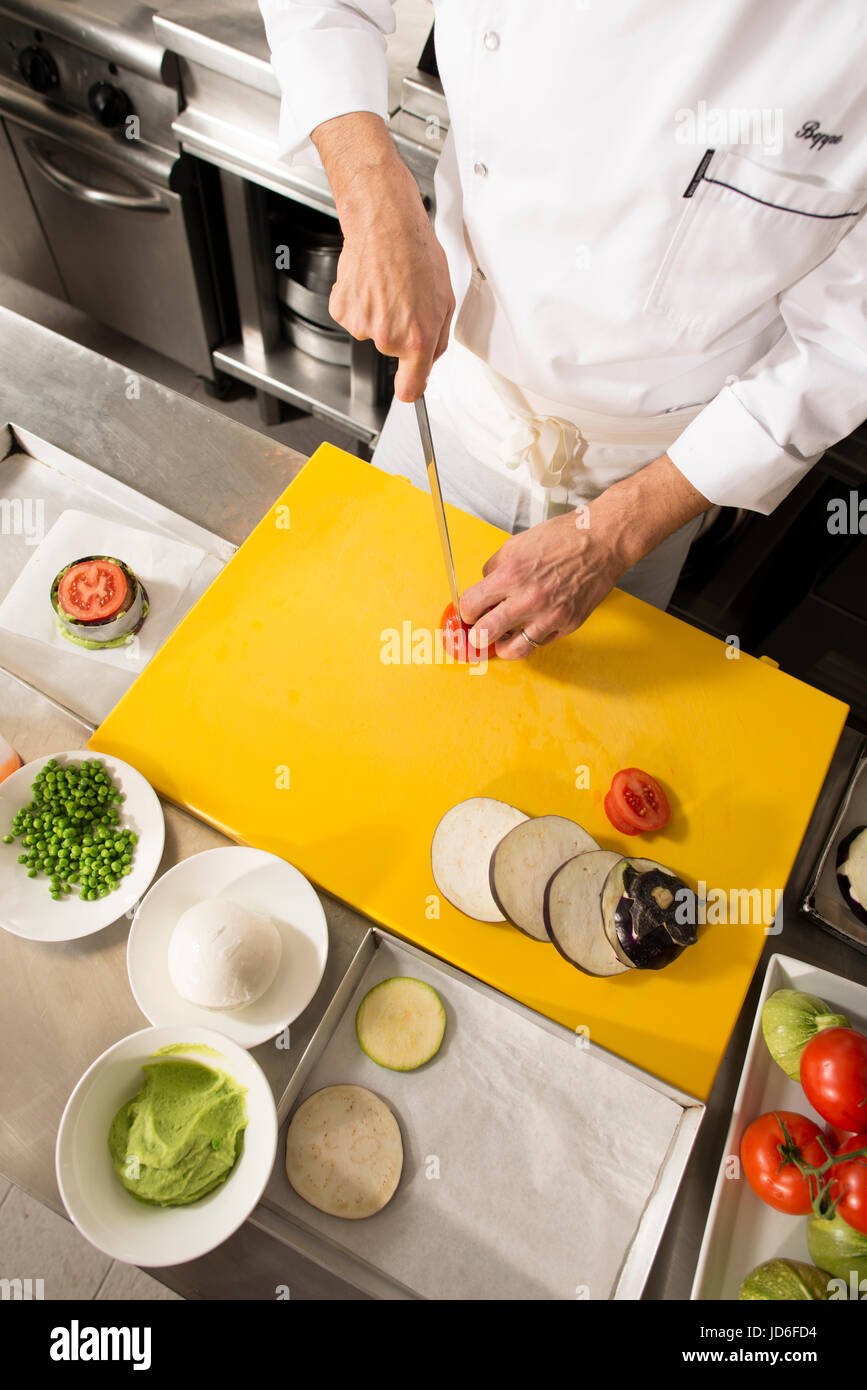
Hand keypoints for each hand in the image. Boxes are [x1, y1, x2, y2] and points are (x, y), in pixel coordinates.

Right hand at [313, 113, 454, 401]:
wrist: (385, 223)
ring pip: (373, 333)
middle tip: (406, 299)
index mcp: (418, 339)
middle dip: (401, 331)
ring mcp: (363, 326)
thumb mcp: (445, 299)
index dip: (410, 390)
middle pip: (393, 352)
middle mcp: (389, 338)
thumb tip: (429, 360)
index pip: (411, 387)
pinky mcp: (342, 311)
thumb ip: (438, 338)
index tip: (409, 391)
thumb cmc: (417, 253)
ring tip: (389, 285)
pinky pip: (354, 317)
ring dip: (380, 314)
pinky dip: (360, 302)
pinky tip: (370, 282)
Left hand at [460, 510, 626, 659]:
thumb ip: (495, 568)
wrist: (602, 542)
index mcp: (512, 574)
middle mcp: (529, 598)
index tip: (469, 612)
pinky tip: (530, 626)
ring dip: (502, 647)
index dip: (465, 611)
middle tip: (479, 631)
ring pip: (514, 650)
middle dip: (477, 634)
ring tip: (503, 638)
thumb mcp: (517, 544)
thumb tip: (484, 588)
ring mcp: (550, 615)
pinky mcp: (569, 624)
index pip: (471, 605)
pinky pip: (541, 643)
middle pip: (485, 633)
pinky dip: (532, 638)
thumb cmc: (564, 538)